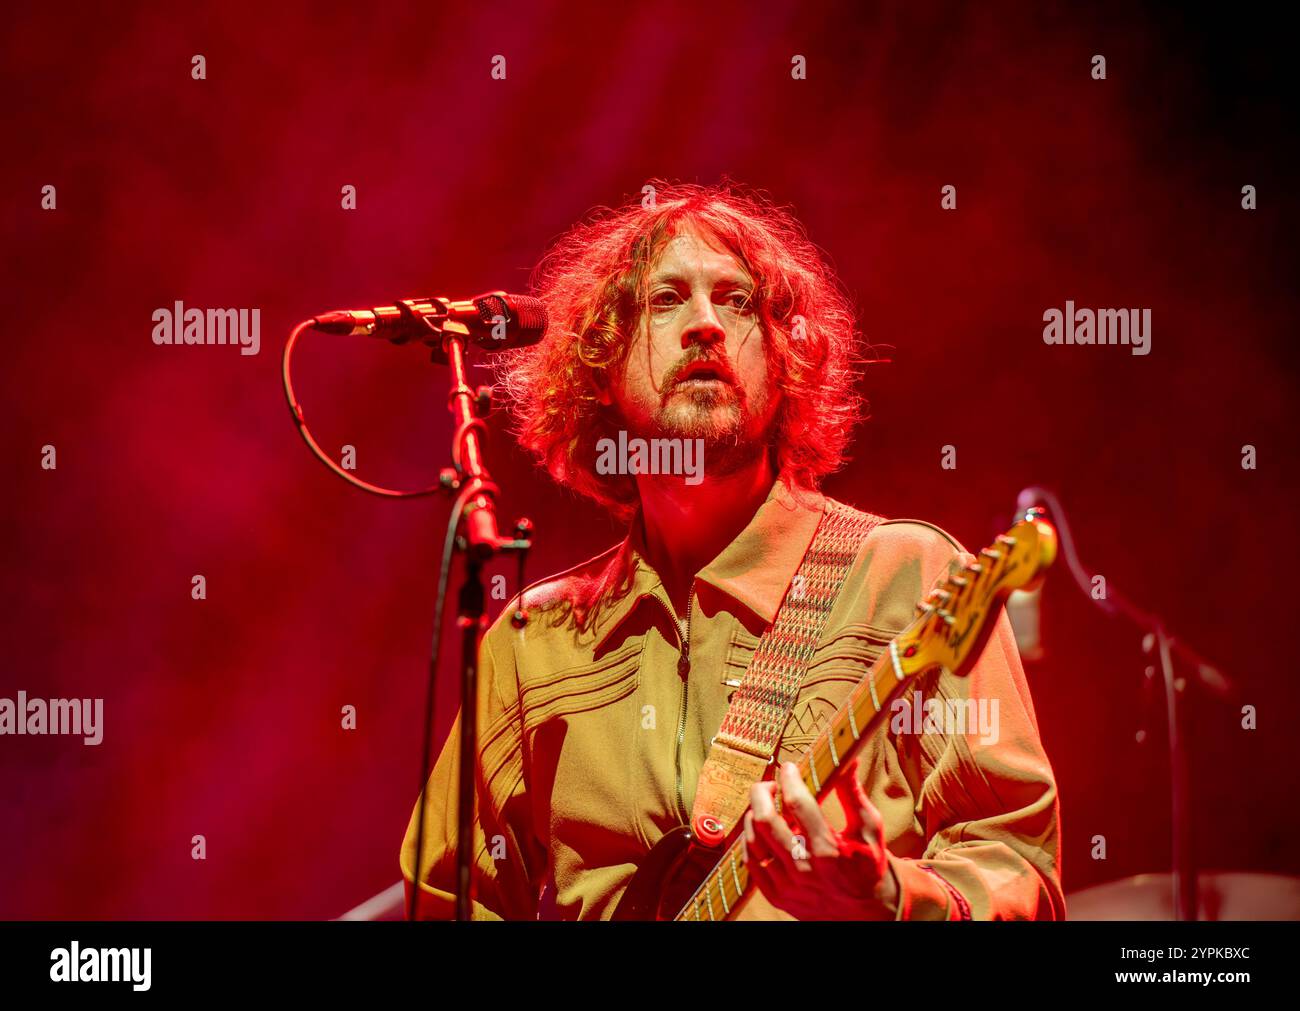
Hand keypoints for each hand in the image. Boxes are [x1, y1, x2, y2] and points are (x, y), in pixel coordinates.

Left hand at [742, 758, 898, 919]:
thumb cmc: (870, 866)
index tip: (789, 767)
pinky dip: (750, 841)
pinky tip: (760, 829)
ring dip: (754, 815)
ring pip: (753, 841)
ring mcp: (788, 884)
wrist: (868, 914)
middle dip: (761, 792)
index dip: (789, 778)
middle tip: (769, 784)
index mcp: (829, 849)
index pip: (797, 803)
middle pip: (765, 820)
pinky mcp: (778, 896)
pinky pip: (751, 863)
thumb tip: (849, 759)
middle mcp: (805, 868)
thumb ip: (854, 794)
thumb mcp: (869, 828)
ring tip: (765, 805)